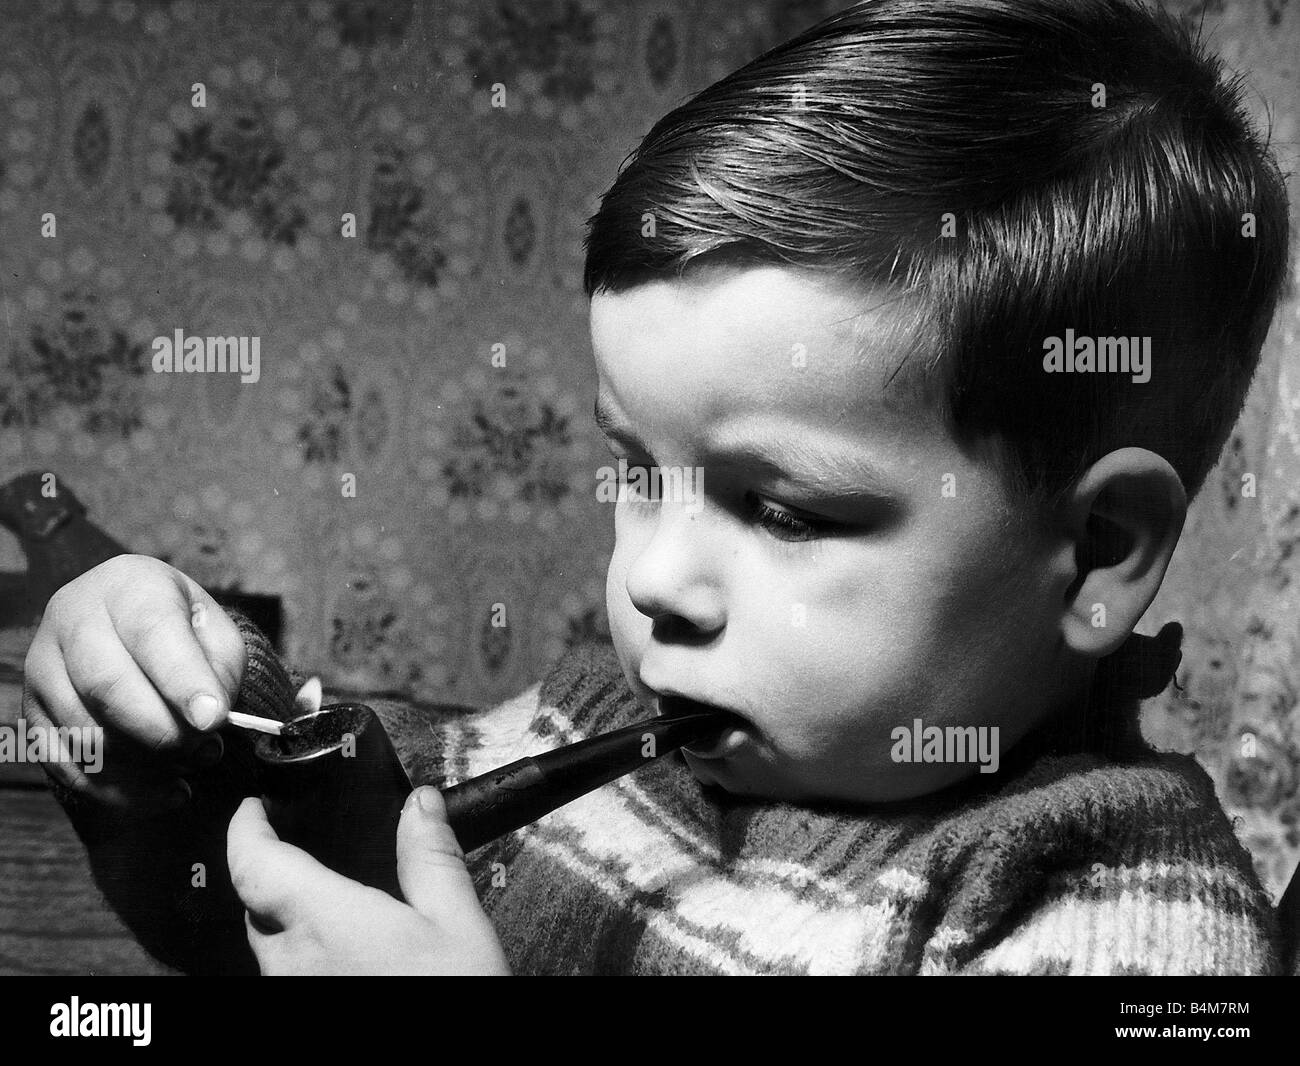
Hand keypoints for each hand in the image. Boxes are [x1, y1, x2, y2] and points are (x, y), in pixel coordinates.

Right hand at [21, 554, 244, 810]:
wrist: (127, 624)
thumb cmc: (182, 629)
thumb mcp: (215, 630)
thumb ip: (219, 668)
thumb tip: (205, 721)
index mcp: (128, 586)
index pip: (151, 632)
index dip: (182, 680)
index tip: (213, 719)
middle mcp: (72, 620)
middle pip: (106, 685)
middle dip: (162, 729)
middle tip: (206, 749)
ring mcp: (42, 668)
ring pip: (85, 732)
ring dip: (145, 765)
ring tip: (193, 765)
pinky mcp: (31, 714)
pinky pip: (68, 766)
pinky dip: (121, 791)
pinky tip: (167, 792)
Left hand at [227, 788, 510, 974]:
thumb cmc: (454, 998)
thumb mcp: (457, 922)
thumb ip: (430, 857)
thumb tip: (421, 803)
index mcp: (322, 921)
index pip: (252, 865)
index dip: (244, 829)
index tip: (253, 808)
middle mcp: (289, 963)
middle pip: (258, 908)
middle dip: (275, 875)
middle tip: (305, 850)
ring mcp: (289, 999)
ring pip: (272, 951)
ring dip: (291, 924)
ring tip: (336, 908)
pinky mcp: (300, 1023)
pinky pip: (288, 980)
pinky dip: (307, 959)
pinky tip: (349, 959)